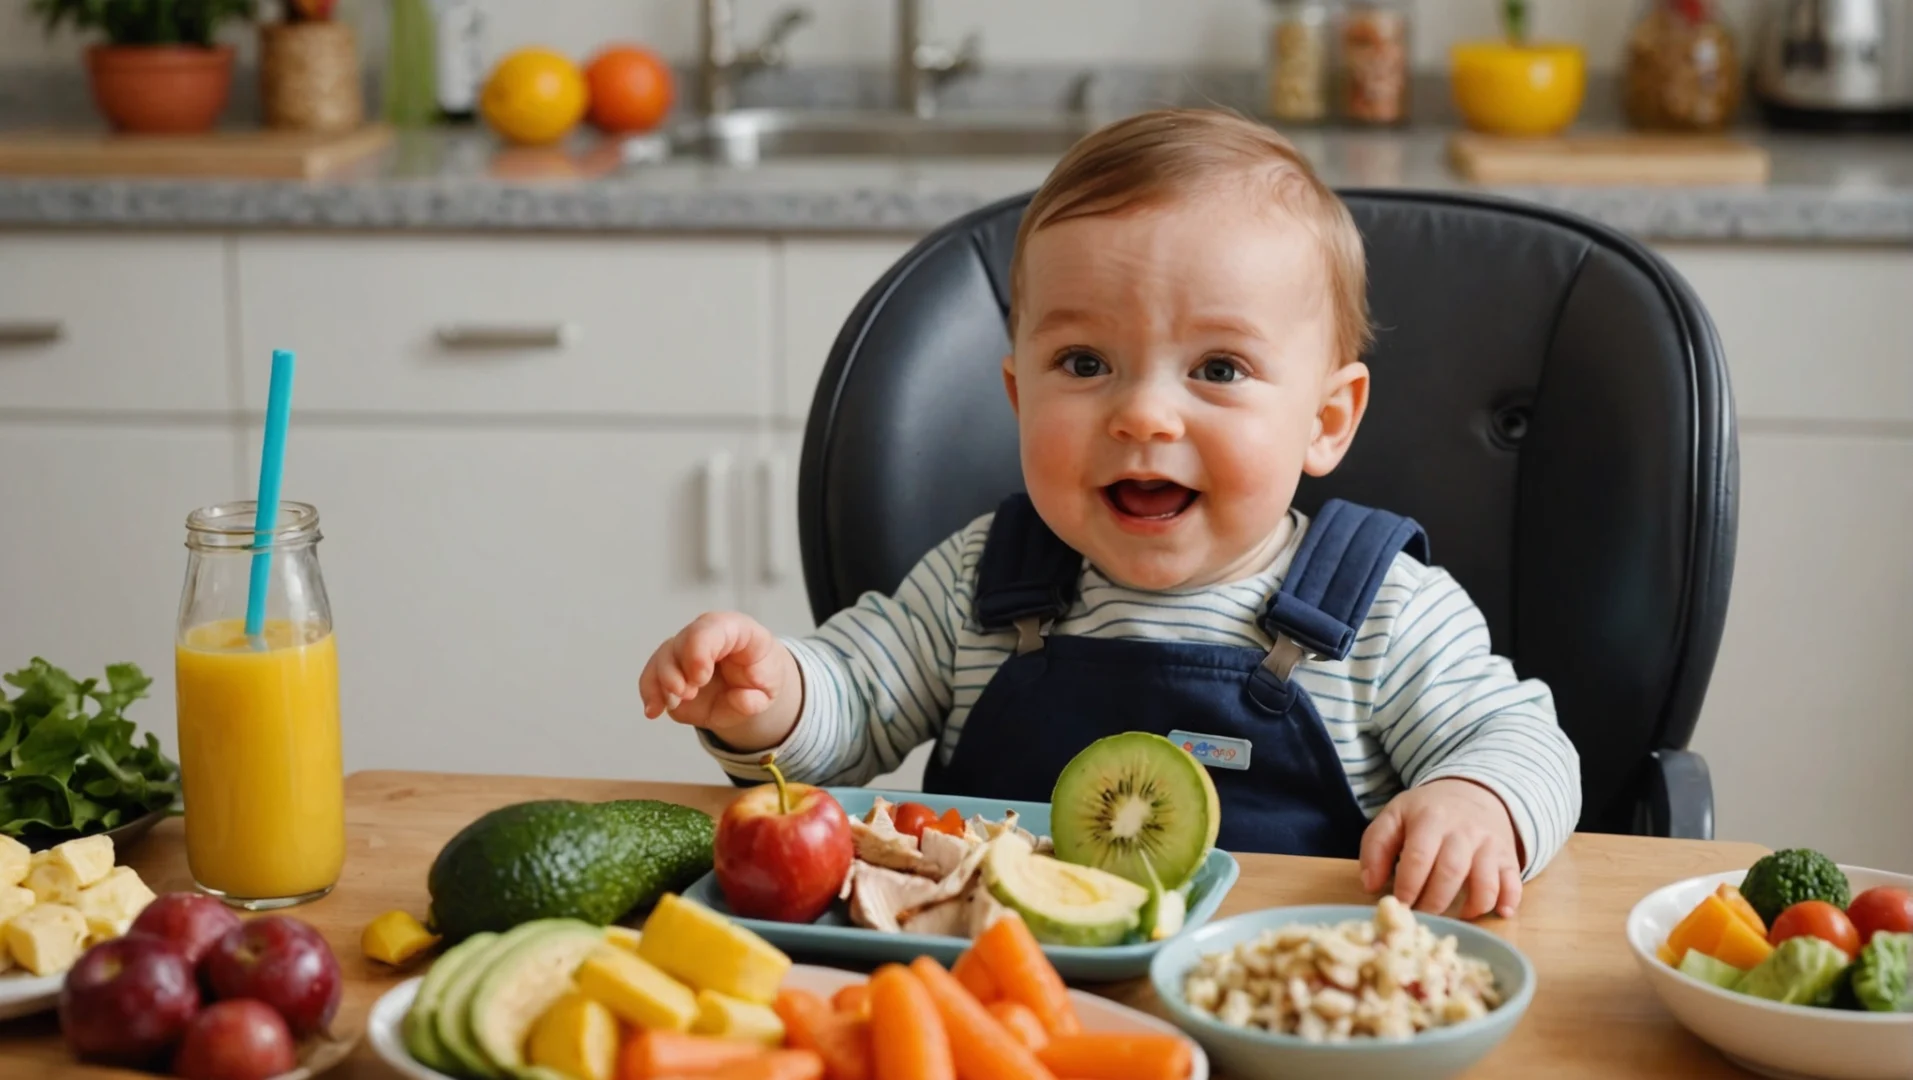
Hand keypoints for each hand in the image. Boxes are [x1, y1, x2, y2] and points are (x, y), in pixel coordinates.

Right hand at [639, 612, 800, 748]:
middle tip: (688, 692)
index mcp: (735, 630)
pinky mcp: (672, 672)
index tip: (700, 677)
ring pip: (663, 657)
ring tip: (674, 703)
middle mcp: (705, 636)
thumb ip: (756, 698)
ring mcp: (686, 652)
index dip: (699, 649)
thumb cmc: (761, 677)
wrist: (750, 685)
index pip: (711, 627)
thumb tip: (739, 700)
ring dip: (662, 682)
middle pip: (681, 641)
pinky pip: (652, 676)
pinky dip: (650, 693)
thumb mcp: (771, 690)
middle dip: (677, 669)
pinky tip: (653, 711)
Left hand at [1359, 778, 1523, 918]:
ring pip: (1486, 881)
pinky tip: (1500, 912)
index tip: (1399, 906)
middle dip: (1435, 902)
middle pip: (1451, 872)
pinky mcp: (1508, 857)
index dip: (1407, 886)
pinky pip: (1514, 882)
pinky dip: (1510, 900)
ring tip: (1456, 918)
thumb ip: (1376, 846)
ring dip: (1472, 906)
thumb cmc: (1428, 810)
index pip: (1418, 857)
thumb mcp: (1395, 815)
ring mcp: (1489, 844)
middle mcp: (1463, 832)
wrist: (1475, 790)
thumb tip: (1370, 885)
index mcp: (1430, 819)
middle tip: (1423, 918)